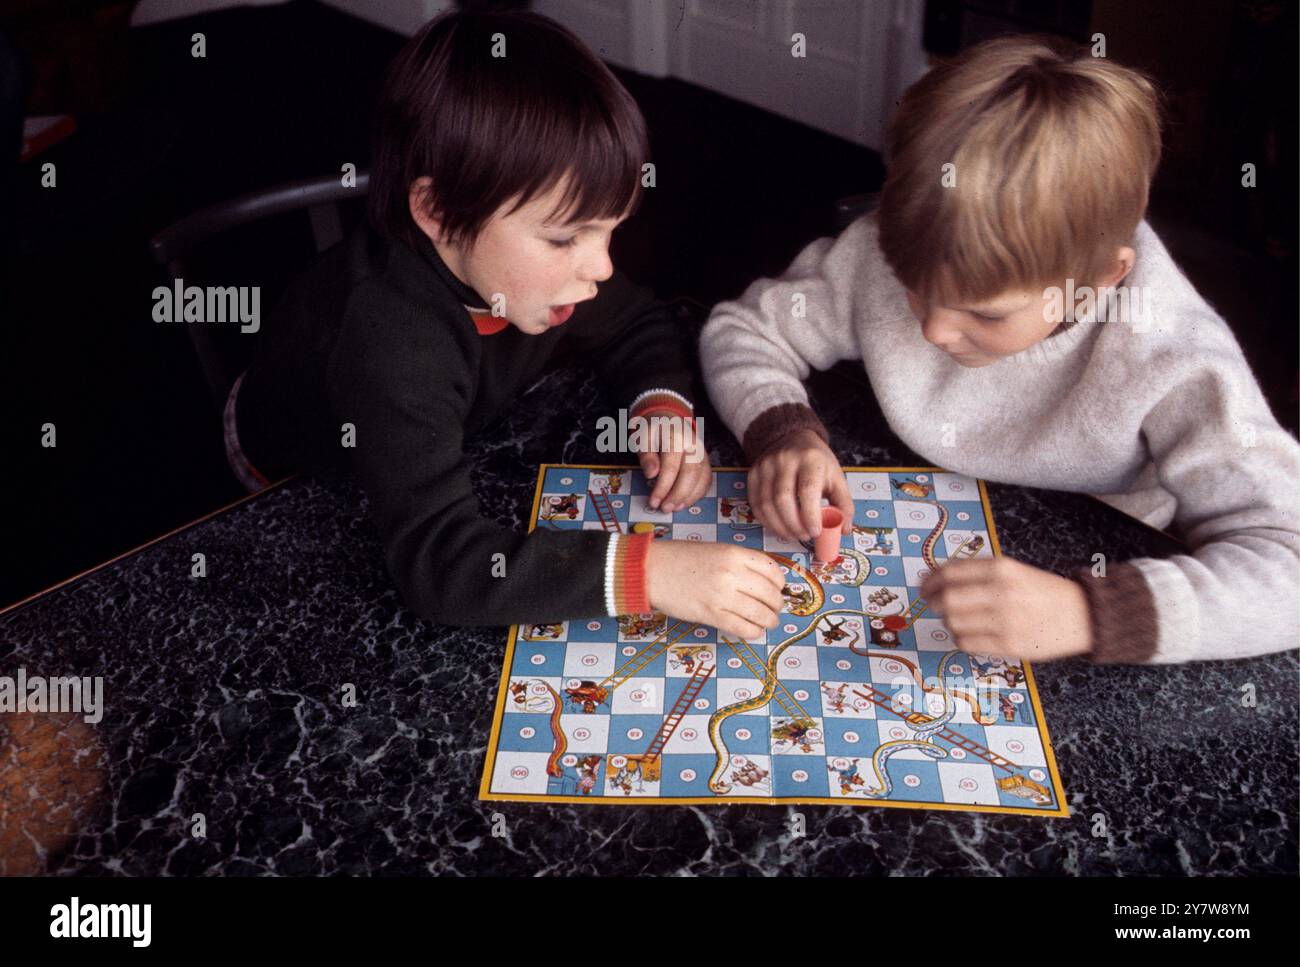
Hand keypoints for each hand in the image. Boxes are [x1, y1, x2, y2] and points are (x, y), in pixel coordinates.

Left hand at [640, 417, 710, 512]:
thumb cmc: (653, 430)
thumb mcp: (643, 438)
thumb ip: (646, 455)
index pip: (671, 466)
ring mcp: (703, 453)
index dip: (663, 486)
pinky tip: (685, 502)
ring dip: (689, 497)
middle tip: (665, 509)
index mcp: (676, 437)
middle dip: (678, 495)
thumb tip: (651, 475)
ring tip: (674, 508)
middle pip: (691, 473)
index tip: (653, 501)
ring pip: (702, 478)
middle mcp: (694, 445)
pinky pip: (707, 479)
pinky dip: (698, 493)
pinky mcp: (706, 461)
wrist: (668, 418)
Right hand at [645, 539, 785, 640]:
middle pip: (770, 594)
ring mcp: (722, 596)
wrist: (650, 570)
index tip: (778, 589)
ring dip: (769, 621)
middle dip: (776, 605)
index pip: (772, 570)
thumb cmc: (680, 558)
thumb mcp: (715, 550)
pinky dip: (753, 632)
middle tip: (774, 609)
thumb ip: (739, 562)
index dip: (780, 583)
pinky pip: (743, 628)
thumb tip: (763, 582)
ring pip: (761, 614)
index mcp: (734, 554)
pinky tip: (753, 631)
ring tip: (768, 622)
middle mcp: (732, 574)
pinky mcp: (711, 615)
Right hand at [748, 429, 853, 541]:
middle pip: (783, 499)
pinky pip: (755, 504)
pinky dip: (766, 521)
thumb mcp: (836, 477)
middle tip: (804, 536)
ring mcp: (766, 466)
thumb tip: (843, 530)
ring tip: (793, 534)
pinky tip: (778, 527)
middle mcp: (785, 460)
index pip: (807, 489)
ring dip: (779, 526)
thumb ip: (843, 504)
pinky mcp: (753, 473)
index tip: (815, 532)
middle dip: (793, 525)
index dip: (810, 515)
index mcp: (811, 459)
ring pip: (766, 504)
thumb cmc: (817, 462)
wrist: (793, 438)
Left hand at [919, 557, 1092, 660]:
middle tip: (931, 603)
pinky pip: (967, 643)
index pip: (951, 572)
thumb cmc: (1041, 591)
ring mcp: (1005, 621)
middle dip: (933, 602)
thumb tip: (935, 577)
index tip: (924, 585)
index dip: (931, 580)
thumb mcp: (1012, 570)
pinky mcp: (1009, 645)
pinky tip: (969, 634)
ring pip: (954, 623)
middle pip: (947, 599)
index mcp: (1002, 568)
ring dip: (949, 621)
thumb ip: (977, 572)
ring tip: (957, 619)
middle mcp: (1002, 593)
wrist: (1081, 615)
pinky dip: (960, 638)